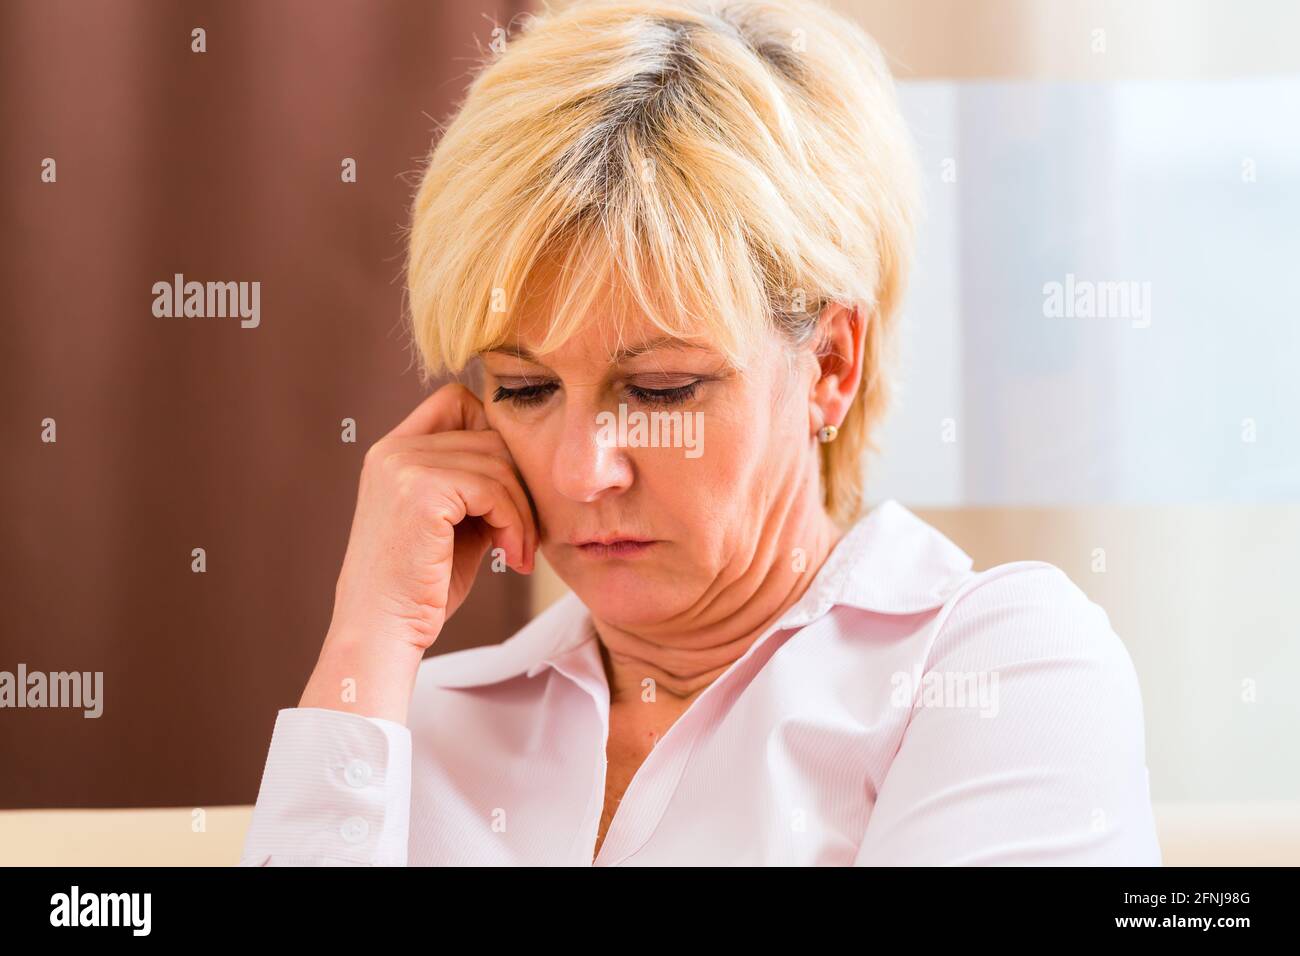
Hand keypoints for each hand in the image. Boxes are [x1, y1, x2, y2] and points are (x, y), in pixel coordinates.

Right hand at [299, 383, 536, 720]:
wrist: (383, 632)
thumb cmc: (423, 588)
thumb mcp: (455, 523)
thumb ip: (479, 485)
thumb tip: (530, 458)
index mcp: (393, 451)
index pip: (458, 402)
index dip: (494, 437)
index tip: (505, 494)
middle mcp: (393, 449)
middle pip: (490, 435)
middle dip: (519, 485)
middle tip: (522, 537)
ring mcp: (403, 465)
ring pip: (499, 463)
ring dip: (522, 512)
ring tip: (517, 553)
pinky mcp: (421, 490)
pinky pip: (493, 490)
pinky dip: (514, 523)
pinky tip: (511, 558)